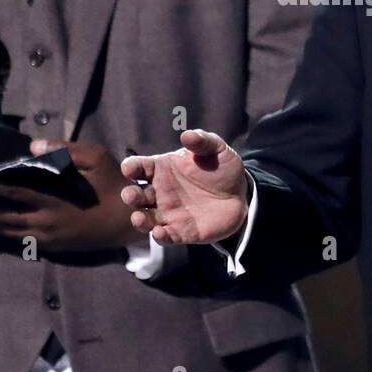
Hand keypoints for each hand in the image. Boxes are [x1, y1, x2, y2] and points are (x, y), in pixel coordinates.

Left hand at [0, 140, 139, 251]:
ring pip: (0, 231)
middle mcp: (44, 223)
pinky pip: (12, 237)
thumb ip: (66, 150)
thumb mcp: (98, 158)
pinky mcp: (47, 245)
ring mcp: (45, 238)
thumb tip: (33, 146)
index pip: (13, 193)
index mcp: (56, 201)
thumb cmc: (115, 185)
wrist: (130, 223)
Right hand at [119, 129, 247, 245]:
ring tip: (138, 219)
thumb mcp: (217, 150)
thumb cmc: (223, 169)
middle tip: (131, 195)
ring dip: (139, 220)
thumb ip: (203, 141)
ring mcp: (168, 213)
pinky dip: (160, 237)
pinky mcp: (181, 232)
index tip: (130, 169)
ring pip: (145, 219)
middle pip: (136, 195)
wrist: (242, 195)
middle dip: (130, 196)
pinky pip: (166, 237)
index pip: (139, 167)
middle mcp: (160, 192)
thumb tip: (187, 135)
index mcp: (162, 169)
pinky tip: (160, 233)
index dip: (131, 167)